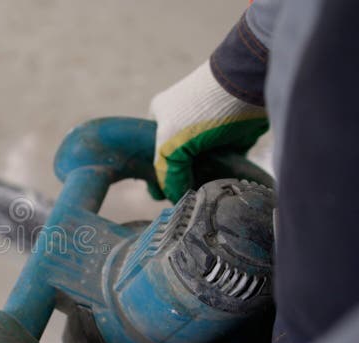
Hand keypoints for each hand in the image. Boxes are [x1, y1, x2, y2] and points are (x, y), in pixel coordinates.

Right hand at [150, 61, 267, 202]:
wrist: (248, 86)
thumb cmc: (201, 110)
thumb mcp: (170, 143)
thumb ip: (168, 173)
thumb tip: (176, 197)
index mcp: (160, 117)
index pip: (153, 153)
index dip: (155, 176)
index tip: (159, 196)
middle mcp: (183, 123)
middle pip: (178, 161)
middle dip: (180, 179)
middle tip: (183, 198)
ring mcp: (209, 130)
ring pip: (201, 164)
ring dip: (202, 179)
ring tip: (203, 195)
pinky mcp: (234, 137)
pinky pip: (225, 163)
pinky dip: (223, 175)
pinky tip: (221, 186)